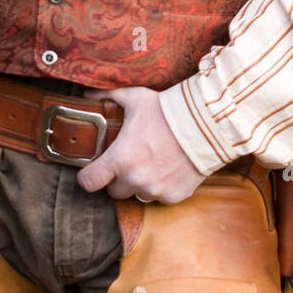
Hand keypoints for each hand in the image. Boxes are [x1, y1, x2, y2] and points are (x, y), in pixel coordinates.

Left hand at [76, 86, 205, 203]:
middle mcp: (136, 179)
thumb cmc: (166, 110)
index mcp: (120, 158)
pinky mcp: (175, 196)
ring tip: (151, 163)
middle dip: (117, 179)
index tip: (91, 171)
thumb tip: (88, 95)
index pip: (89, 182)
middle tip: (127, 162)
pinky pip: (161, 197)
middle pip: (114, 192)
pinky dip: (162, 187)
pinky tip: (169, 168)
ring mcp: (156, 190)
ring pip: (138, 195)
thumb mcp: (134, 98)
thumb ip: (108, 97)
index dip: (87, 177)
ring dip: (140, 184)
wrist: (205, 124)